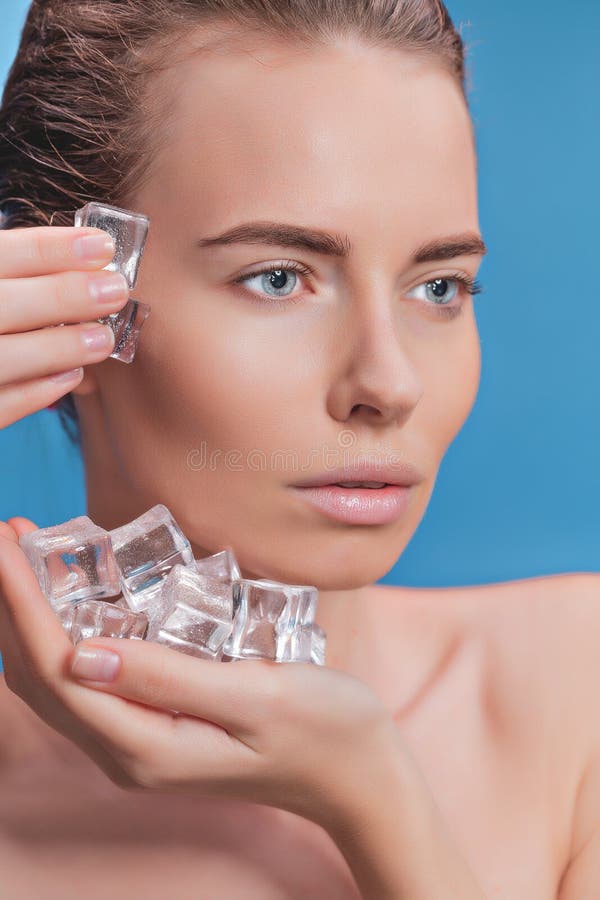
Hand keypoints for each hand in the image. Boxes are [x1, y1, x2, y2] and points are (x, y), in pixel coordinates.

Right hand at [0, 225, 129, 428]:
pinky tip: (73, 376)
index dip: (50, 249)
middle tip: (114, 291)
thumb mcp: (0, 286)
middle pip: (2, 304)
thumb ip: (22, 279)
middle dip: (62, 295)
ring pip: (3, 357)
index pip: (0, 254)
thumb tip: (90, 268)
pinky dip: (36, 392)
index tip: (102, 247)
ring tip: (103, 339)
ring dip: (58, 347)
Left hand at [0, 518, 401, 828]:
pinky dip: (65, 632)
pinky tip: (74, 596)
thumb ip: (169, 678)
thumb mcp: (256, 696)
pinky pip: (89, 681)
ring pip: (57, 680)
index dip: (22, 603)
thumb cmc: (323, 729)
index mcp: (147, 747)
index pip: (58, 669)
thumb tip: (80, 655)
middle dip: (13, 604)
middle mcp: (129, 752)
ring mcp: (139, 743)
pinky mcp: (155, 727)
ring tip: (26, 555)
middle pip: (40, 676)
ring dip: (32, 617)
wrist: (356, 774)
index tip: (7, 542)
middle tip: (9, 534)